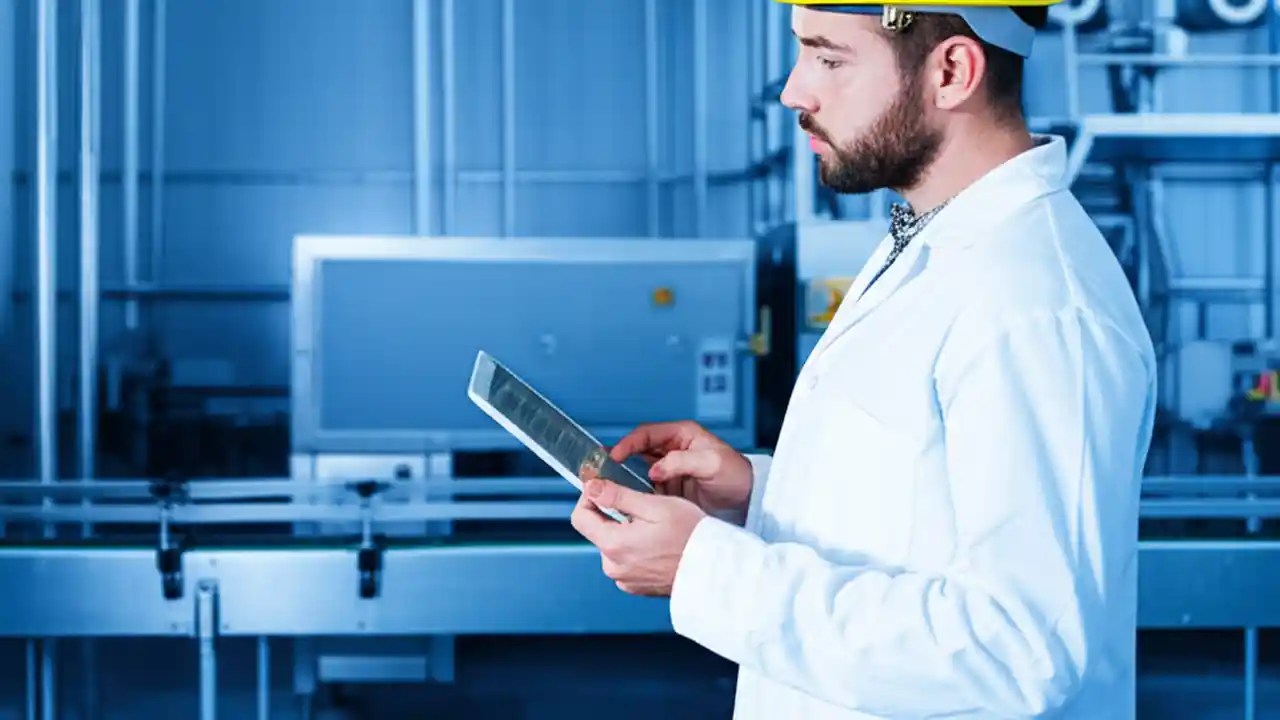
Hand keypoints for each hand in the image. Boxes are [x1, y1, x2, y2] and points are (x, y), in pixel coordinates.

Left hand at [570, 477, 706, 596]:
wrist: (716, 569)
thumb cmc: (691, 535)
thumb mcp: (655, 505)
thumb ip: (618, 496)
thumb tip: (591, 487)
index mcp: (614, 545)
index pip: (580, 517)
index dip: (589, 498)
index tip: (605, 488)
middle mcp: (614, 567)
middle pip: (598, 531)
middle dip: (614, 515)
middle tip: (643, 506)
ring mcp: (626, 579)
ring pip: (614, 545)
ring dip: (627, 532)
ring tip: (657, 527)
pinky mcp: (638, 586)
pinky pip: (628, 561)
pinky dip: (637, 549)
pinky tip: (660, 544)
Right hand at [609, 421, 753, 519]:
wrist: (748, 502)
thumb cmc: (735, 476)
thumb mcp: (712, 463)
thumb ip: (682, 462)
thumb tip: (655, 470)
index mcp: (681, 435)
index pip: (646, 434)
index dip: (628, 443)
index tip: (614, 456)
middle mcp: (672, 450)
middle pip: (636, 451)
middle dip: (618, 460)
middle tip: (599, 470)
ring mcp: (669, 471)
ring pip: (637, 470)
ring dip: (622, 477)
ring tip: (604, 486)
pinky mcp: (669, 490)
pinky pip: (645, 489)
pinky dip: (634, 493)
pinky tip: (623, 501)